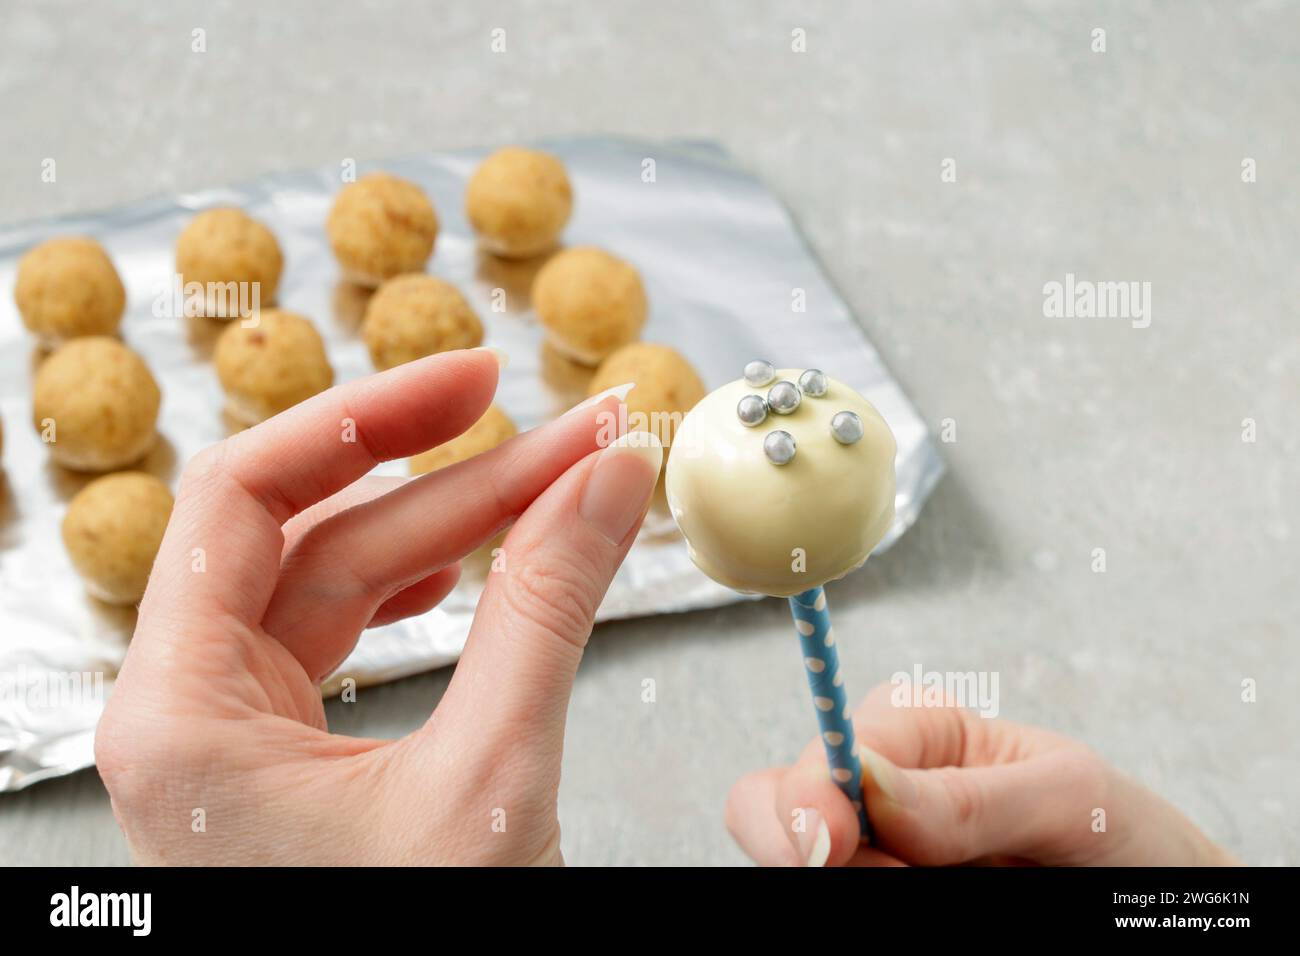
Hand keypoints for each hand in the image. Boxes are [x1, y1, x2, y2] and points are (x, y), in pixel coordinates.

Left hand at [95, 349, 661, 864]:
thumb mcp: (491, 779)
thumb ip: (548, 607)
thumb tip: (607, 478)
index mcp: (178, 717)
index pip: (247, 496)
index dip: (369, 419)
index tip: (475, 379)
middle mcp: (187, 717)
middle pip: (319, 538)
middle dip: (464, 482)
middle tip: (579, 440)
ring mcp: (238, 739)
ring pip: (344, 586)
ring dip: (459, 531)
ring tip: (562, 488)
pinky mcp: (290, 763)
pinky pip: (350, 640)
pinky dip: (428, 592)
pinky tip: (483, 561)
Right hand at [726, 682, 1237, 865]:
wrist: (1146, 890)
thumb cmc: (1114, 832)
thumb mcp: (1065, 799)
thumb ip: (970, 795)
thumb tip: (865, 783)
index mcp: (914, 732)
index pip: (829, 745)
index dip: (810, 789)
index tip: (827, 838)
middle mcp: (874, 790)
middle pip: (771, 803)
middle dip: (794, 840)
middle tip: (853, 871)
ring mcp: (872, 852)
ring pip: (795, 864)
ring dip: (848, 883)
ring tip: (931, 890)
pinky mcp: (876, 890)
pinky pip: (832, 905)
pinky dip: (856, 913)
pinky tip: (917, 914)